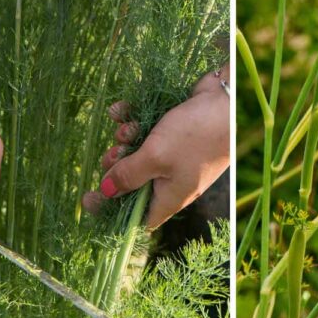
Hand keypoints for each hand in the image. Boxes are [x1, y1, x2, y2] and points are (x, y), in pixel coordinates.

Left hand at [82, 70, 229, 228]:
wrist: (228, 101)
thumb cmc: (195, 136)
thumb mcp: (155, 158)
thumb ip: (128, 175)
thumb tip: (106, 191)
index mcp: (169, 197)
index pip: (137, 217)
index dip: (113, 211)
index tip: (90, 197)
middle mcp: (171, 180)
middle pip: (133, 183)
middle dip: (116, 168)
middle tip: (111, 155)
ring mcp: (173, 155)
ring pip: (138, 154)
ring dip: (124, 141)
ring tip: (125, 130)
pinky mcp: (174, 131)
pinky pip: (145, 130)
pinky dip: (130, 120)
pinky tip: (119, 110)